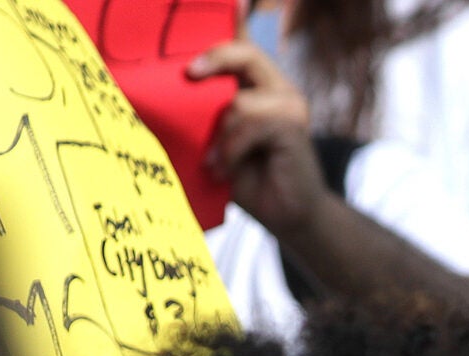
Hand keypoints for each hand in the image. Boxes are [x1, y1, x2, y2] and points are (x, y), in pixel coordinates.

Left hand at [191, 40, 328, 240]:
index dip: (227, 27)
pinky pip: (249, 123)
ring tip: (213, 164)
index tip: (198, 40)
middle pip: (245, 53)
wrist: (286, 216)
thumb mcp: (221, 140)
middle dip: (215, 59)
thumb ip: (209, 111)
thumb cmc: (251, 179)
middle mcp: (277, 89)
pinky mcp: (292, 125)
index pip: (243, 45)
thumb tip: (176, 91)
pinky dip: (231, 150)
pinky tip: (225, 171)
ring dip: (220, 136)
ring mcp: (289, 105)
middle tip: (189, 74)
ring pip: (239, 101)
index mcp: (259, 86)